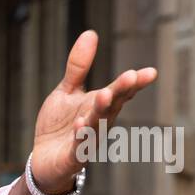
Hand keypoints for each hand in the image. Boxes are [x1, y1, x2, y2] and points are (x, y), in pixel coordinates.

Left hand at [31, 30, 157, 191]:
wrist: (44, 161)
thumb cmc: (59, 126)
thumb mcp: (67, 91)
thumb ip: (78, 67)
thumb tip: (91, 33)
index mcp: (101, 105)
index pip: (120, 92)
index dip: (133, 83)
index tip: (150, 72)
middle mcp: (99, 122)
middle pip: (113, 105)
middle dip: (122, 91)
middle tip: (132, 76)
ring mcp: (87, 140)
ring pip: (97, 125)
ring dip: (101, 111)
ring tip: (105, 95)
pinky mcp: (72, 156)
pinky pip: (78, 147)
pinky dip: (80, 137)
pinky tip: (79, 125)